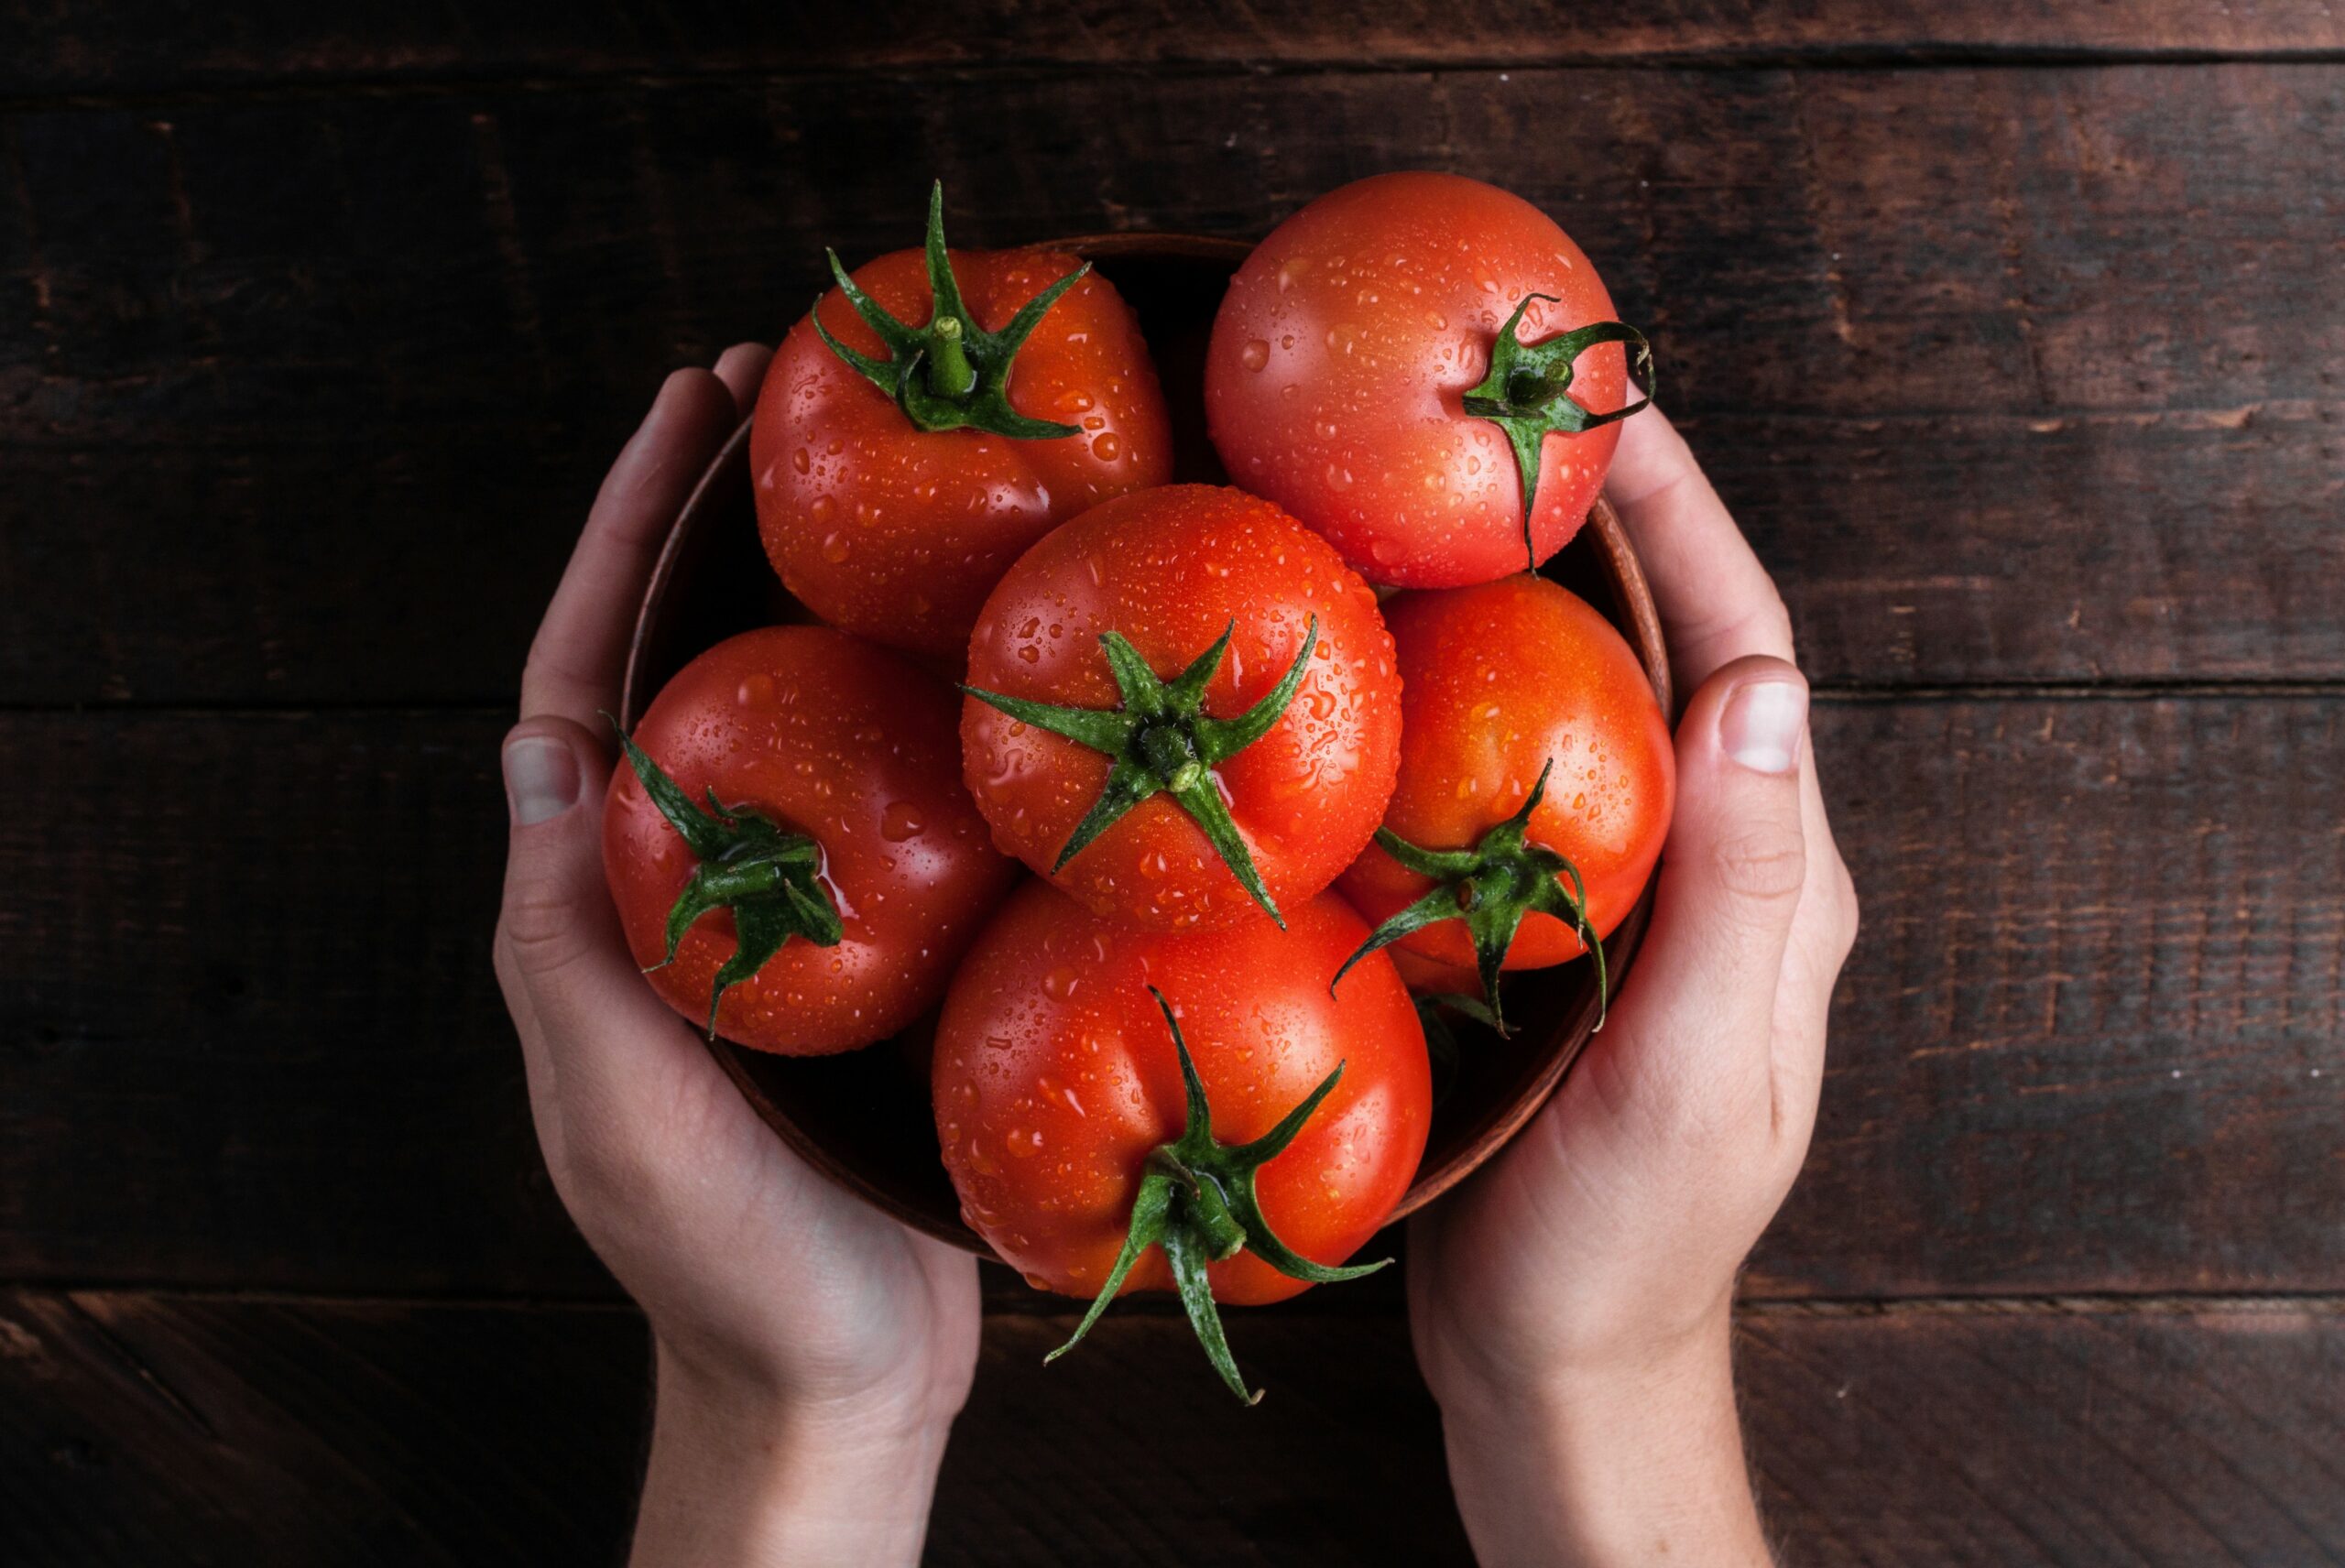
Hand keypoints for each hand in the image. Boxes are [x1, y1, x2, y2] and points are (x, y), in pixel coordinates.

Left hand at [491, 348, 979, 1565]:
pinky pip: (898, 804)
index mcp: (603, 903)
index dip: (624, 537)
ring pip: (800, 720)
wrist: (847, 1374)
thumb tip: (537, 746)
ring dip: (831, 595)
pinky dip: (930, 712)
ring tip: (900, 481)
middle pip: (696, 665)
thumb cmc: (727, 1259)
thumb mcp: (620, 1103)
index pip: (588, 681)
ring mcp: (790, 915)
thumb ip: (567, 943)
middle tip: (794, 393)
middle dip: (727, 525)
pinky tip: (998, 658)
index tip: (685, 412)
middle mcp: (689, 885)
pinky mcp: (886, 954)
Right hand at [1407, 409, 1858, 1566]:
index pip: (1748, 654)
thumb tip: (1766, 686)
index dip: (1688, 521)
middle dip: (1610, 521)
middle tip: (1506, 411)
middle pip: (1676, 650)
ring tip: (1438, 493)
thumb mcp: (1691, 1075)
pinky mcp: (1552, 929)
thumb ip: (1738, 891)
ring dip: (1537, 591)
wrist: (1557, 1357)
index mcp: (1777, 881)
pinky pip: (1523, 775)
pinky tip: (1395, 660)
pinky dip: (1473, 692)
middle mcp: (1720, 865)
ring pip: (1595, 703)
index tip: (1613, 404)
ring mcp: (1635, 896)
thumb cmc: (1621, 1243)